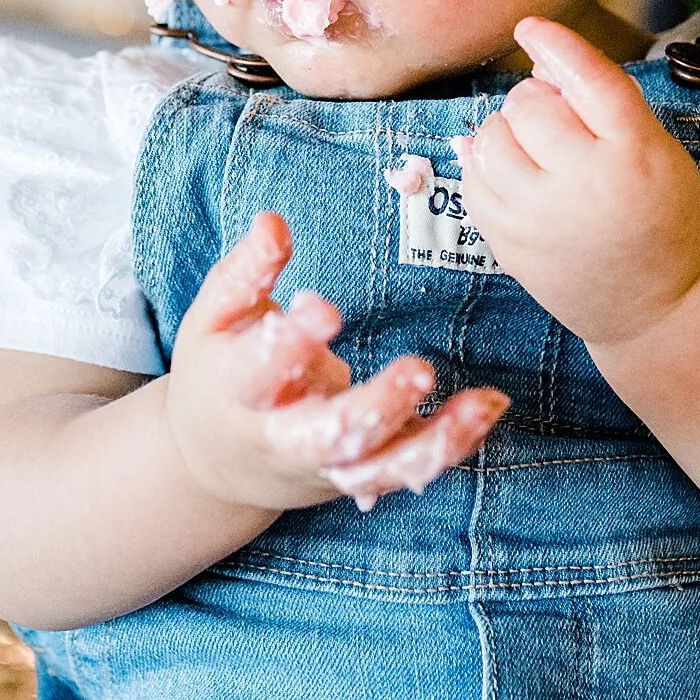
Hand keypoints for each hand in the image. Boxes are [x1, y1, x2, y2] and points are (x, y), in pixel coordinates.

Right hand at [164, 212, 508, 510]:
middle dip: (376, 408)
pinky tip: (487, 410)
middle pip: (330, 437)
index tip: (326, 308)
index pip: (261, 373)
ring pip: (380, 469)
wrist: (213, 464)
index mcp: (238, 393)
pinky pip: (407, 470)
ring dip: (434, 443)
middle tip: (420, 369)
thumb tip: (273, 222)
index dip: (291, 343)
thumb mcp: (213, 318)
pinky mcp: (356, 476)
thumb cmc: (218, 373)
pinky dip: (450, 445)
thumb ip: (246, 272)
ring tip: (481, 406)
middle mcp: (282, 439)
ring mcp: (323, 467)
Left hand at [457, 18, 699, 347]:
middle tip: (561, 125)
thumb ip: (606, 103)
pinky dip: (487, 165)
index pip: (588, 79)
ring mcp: (538, 218)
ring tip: (538, 152)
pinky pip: (472, 179)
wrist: (655, 304)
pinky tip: (516, 176)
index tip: (531, 27)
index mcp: (634, 153)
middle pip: (529, 106)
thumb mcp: (658, 150)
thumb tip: (541, 60)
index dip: (555, 45)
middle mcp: (584, 184)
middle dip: (537, 102)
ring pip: (491, 139)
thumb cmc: (661, 217)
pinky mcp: (508, 244)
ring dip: (508, 131)